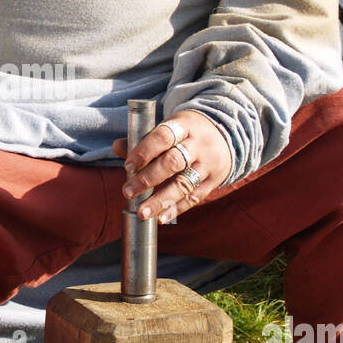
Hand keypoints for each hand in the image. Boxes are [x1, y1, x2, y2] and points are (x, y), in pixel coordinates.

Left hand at [111, 110, 232, 221]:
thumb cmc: (187, 132)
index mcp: (184, 125)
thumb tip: (116, 147)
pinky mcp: (215, 180)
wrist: (227, 134)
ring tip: (142, 213)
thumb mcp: (170, 127)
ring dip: (161, 200)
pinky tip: (161, 218)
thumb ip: (143, 139)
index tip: (128, 167)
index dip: (144, 152)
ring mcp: (209, 163)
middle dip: (148, 179)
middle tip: (127, 192)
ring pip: (184, 183)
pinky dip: (177, 209)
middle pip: (173, 162)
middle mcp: (199, 144)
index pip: (163, 137)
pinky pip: (195, 197)